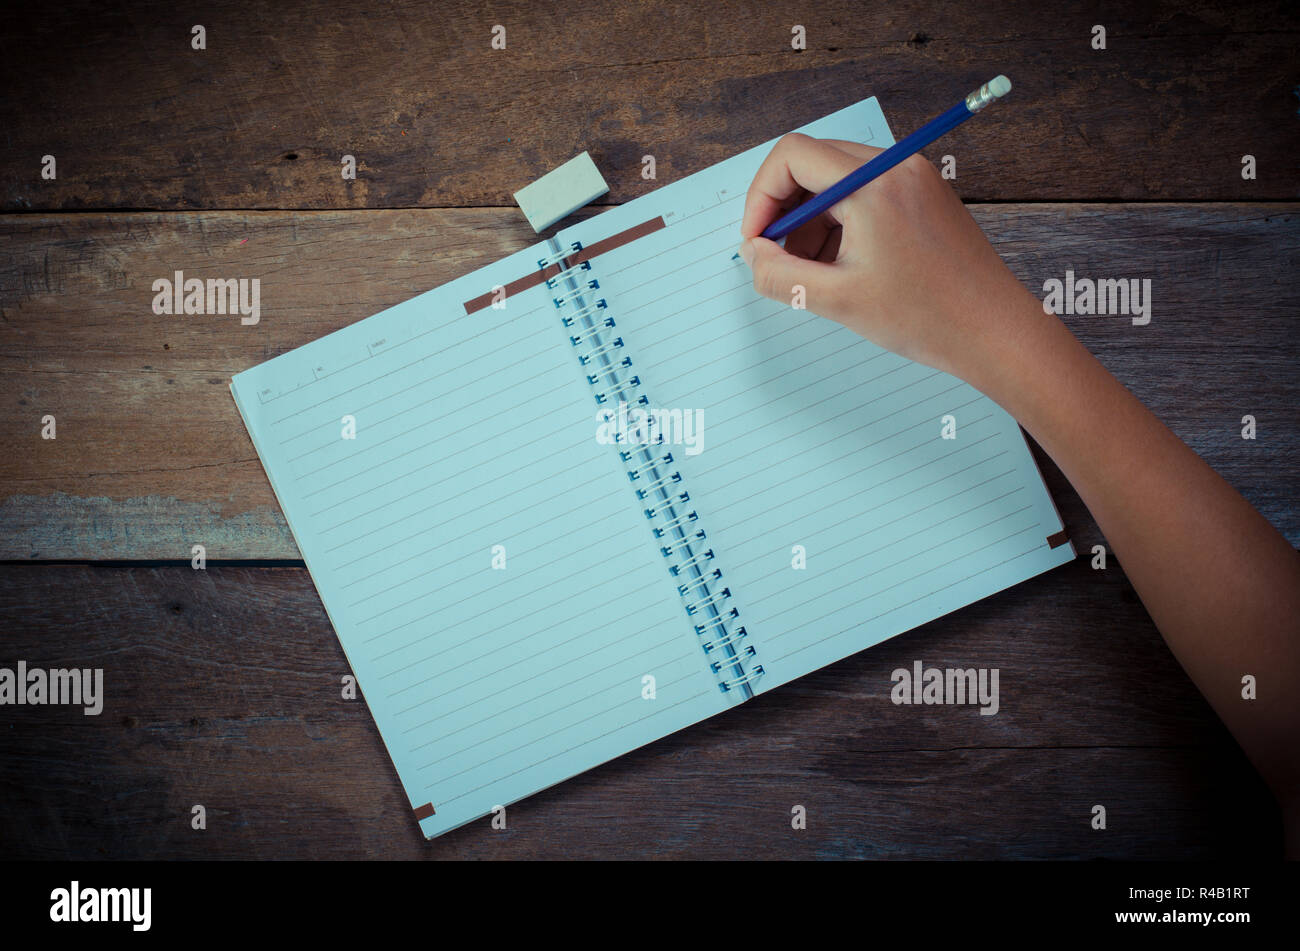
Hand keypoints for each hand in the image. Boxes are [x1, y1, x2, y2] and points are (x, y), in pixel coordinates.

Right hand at [738, 133, 1044, 387]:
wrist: (995, 332)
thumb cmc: (927, 317)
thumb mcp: (836, 300)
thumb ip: (779, 275)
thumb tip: (753, 254)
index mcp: (873, 184)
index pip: (791, 156)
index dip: (761, 198)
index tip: (758, 242)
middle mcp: (895, 166)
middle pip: (812, 162)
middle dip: (784, 210)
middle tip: (777, 258)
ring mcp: (914, 177)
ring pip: (837, 179)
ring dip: (811, 219)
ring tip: (812, 272)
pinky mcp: (925, 195)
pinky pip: (866, 192)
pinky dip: (841, 222)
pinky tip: (842, 267)